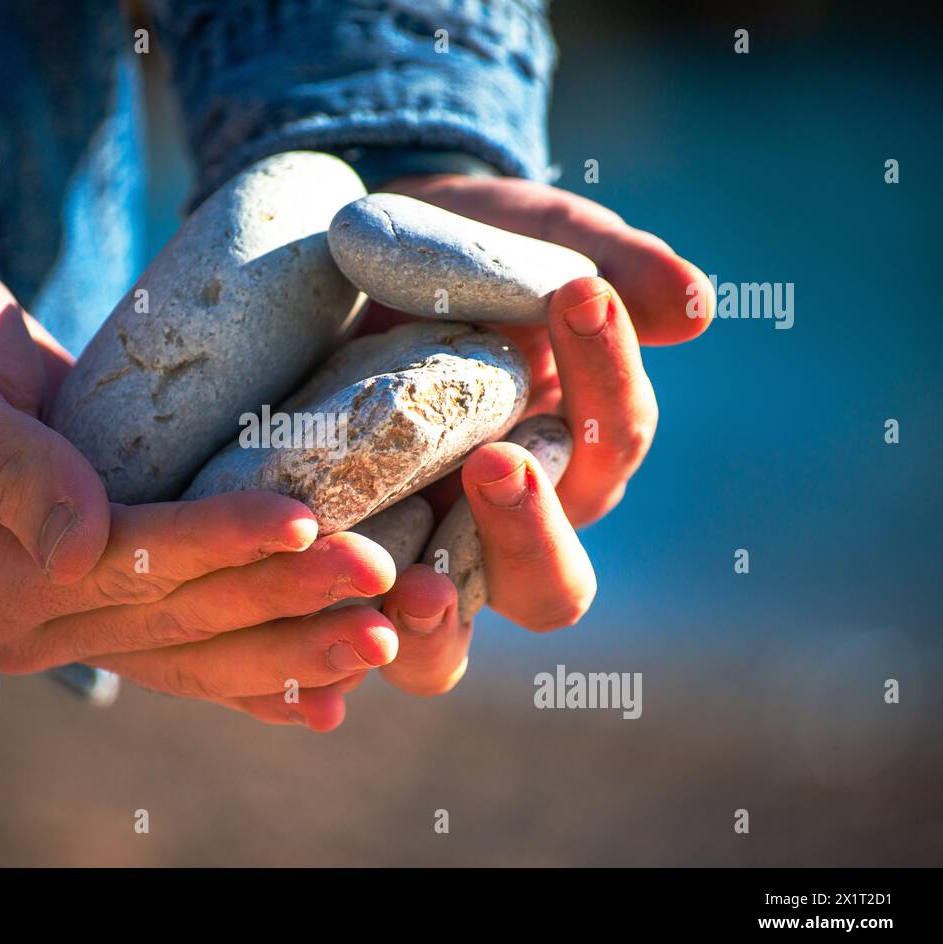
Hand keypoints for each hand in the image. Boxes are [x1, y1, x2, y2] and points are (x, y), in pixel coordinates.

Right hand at [0, 199, 399, 730]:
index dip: (217, 541)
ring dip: (291, 645)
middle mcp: (23, 624)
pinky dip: (257, 677)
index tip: (308, 520)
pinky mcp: (97, 602)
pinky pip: (184, 652)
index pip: (123, 565)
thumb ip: (6, 468)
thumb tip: (80, 550)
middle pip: (175, 619)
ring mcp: (62, 624)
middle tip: (381, 576)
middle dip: (282, 598)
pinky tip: (327, 696)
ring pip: (194, 650)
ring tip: (385, 638)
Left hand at [355, 175, 713, 695]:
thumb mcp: (538, 237)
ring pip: (446, 645)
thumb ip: (615, 263)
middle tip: (495, 465)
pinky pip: (340, 639)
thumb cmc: (468, 251)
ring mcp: (415, 560)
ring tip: (416, 592)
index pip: (610, 441)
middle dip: (529, 533)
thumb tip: (698, 310)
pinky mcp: (337, 571)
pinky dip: (331, 648)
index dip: (605, 378)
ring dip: (437, 628)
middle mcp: (501, 532)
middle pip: (549, 584)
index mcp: (569, 461)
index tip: (578, 295)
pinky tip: (303, 619)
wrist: (350, 263)